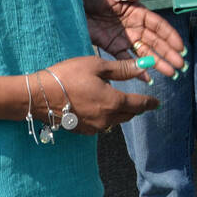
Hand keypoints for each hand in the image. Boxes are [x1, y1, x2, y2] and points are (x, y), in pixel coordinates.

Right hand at [44, 56, 159, 134]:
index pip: (139, 105)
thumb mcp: (96, 66)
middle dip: (137, 108)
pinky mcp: (82, 131)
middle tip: (142, 103)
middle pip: (129, 115)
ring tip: (123, 104)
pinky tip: (101, 109)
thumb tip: (144, 66)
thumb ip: (122, 69)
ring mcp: (94, 127)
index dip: (150, 103)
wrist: (39, 96)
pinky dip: (107, 117)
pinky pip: (102, 125)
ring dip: (122, 113)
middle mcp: (106, 119)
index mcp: (113, 102)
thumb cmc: (67, 76)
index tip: (157, 103)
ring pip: (115, 121)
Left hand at [81, 0, 182, 76]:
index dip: (170, 37)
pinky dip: (137, 69)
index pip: (158, 26)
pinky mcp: (112, 47)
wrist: (70, 5)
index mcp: (137, 11)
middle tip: (181, 66)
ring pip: (145, 53)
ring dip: (159, 63)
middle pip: (155, 42)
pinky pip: (126, 60)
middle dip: (169, 54)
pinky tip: (148, 78)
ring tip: (171, 74)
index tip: (180, 48)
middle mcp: (134, 26)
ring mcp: (124, 38)